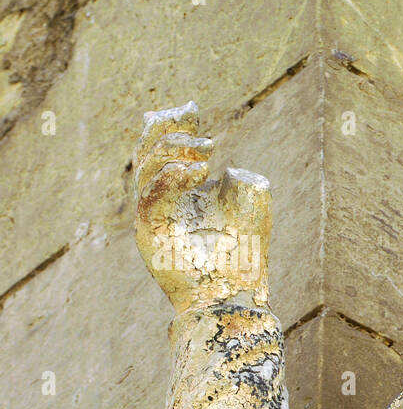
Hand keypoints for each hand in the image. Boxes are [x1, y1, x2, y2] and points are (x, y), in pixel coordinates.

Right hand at [135, 102, 270, 311]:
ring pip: (145, 170)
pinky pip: (150, 195)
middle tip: (192, 119)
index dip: (175, 129)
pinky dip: (171, 177)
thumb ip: (240, 181)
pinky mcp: (149, 235)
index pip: (168, 154)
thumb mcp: (252, 209)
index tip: (191, 110)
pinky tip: (198, 171)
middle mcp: (164, 205)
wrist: (237, 298)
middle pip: (147, 155)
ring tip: (207, 153)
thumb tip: (223, 171)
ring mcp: (153, 219)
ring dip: (173, 152)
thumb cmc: (247, 258)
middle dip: (166, 131)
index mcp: (184, 196)